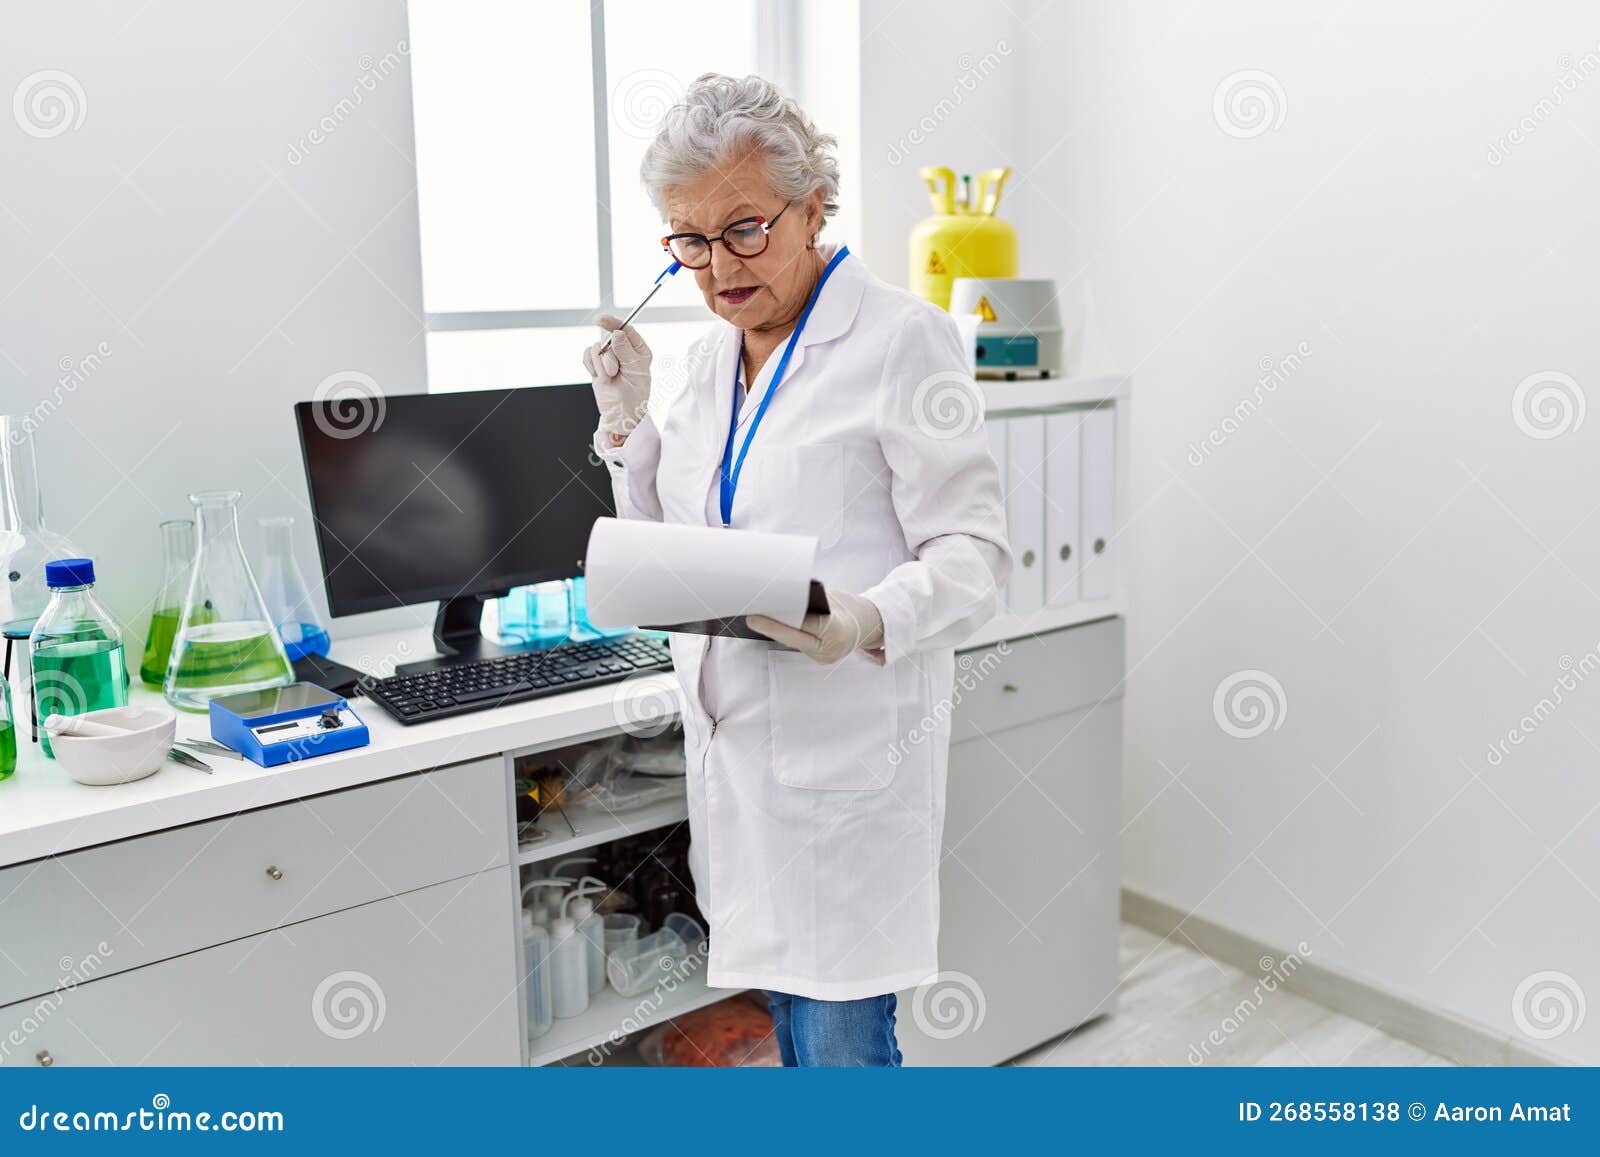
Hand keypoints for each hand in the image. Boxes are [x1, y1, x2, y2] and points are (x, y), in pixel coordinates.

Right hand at [581, 314, 652, 436]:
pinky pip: (587, 355)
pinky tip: (599, 377)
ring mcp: (609, 356)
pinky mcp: (596, 364)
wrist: (619, 415)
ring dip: (600, 365)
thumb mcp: (635, 373)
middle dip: (608, 356)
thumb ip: (626, 351)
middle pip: (608, 338)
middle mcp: (624, 350)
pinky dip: (591, 366)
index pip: (626, 329)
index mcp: (639, 350)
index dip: (612, 322)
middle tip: (613, 372)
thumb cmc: (634, 397)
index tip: (600, 320)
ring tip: (609, 378)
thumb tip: (617, 333)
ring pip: (596, 347)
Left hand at [747, 590, 885, 665]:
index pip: (804, 625)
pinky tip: (770, 626)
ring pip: (794, 643)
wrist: (869, 625)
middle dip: (771, 628)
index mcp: (837, 630)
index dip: (779, 621)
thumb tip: (783, 597)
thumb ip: (812, 603)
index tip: (757, 614)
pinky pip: (798, 645)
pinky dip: (786, 635)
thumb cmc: (849, 607)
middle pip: (795, 638)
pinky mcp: (819, 659)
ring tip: (755, 619)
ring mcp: (825, 657)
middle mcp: (831, 649)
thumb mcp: (833, 600)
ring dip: (775, 631)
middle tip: (750, 617)